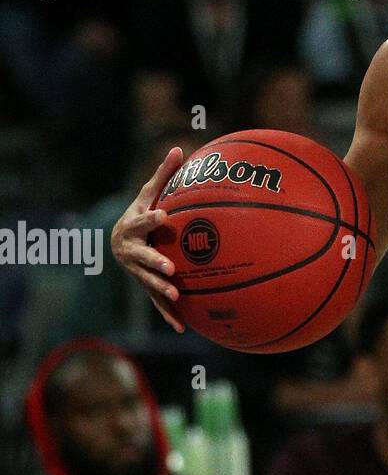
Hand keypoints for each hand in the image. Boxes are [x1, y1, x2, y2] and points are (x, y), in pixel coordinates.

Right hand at [109, 147, 186, 332]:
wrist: (118, 240)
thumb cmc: (142, 211)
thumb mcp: (149, 193)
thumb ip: (164, 174)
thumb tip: (180, 147)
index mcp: (133, 227)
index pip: (142, 221)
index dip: (151, 218)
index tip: (163, 214)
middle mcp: (130, 250)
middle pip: (142, 257)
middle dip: (155, 262)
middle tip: (171, 267)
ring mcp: (136, 270)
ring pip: (147, 281)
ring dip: (161, 288)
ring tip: (177, 295)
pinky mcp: (145, 284)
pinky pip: (157, 300)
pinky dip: (168, 313)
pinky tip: (182, 327)